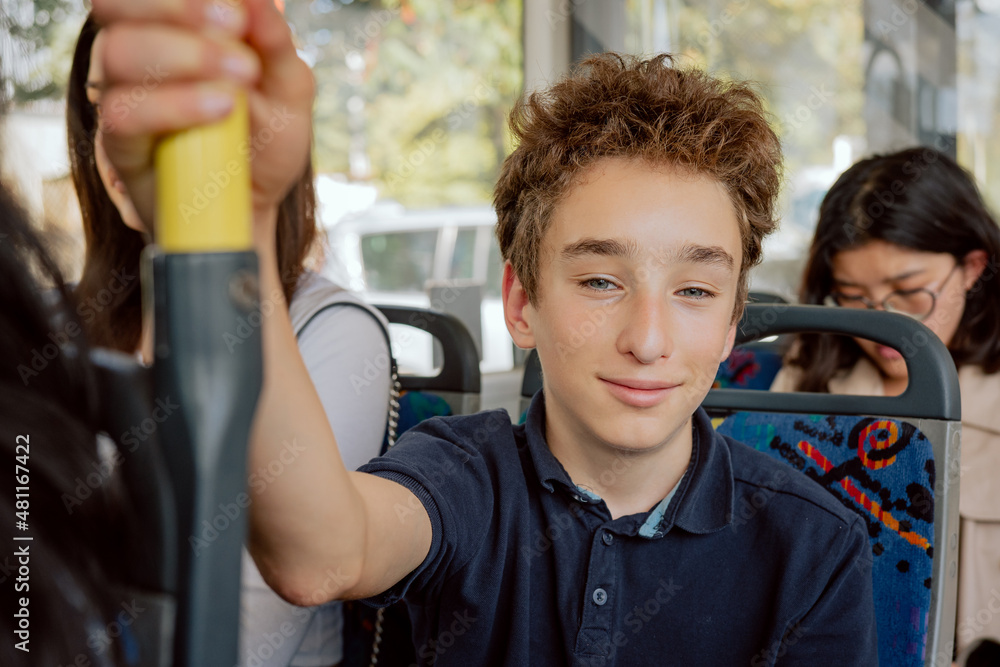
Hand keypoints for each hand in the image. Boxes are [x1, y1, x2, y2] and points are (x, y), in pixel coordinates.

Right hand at [90, 0, 313, 242]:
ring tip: (239, 82)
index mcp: (173, 28)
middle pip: (115, 5)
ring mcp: (124, 95)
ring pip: (117, 54)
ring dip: (182, 57)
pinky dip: (174, 104)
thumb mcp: (289, 94)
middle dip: (176, 8)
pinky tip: (221, 109)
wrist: (252, 208)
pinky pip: (123, 112)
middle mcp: (139, 53)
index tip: (238, 10)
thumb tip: (261, 1)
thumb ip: (277, 46)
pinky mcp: (119, 142)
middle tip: (236, 27)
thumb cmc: (264, 143)